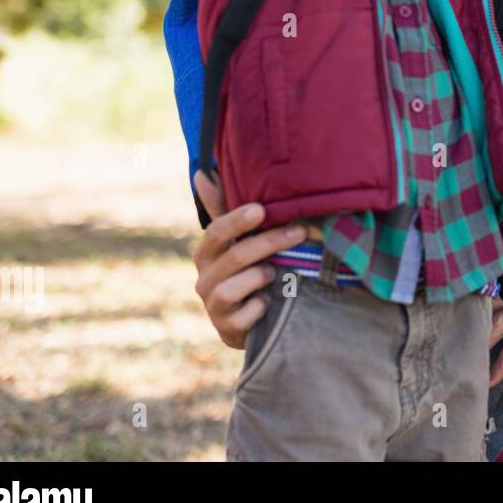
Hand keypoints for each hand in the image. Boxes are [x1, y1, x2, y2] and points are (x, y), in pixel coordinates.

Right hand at [191, 170, 307, 348]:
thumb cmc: (248, 270)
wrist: (253, 320)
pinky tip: (268, 303)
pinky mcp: (226, 330)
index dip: (237, 221)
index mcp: (206, 253)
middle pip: (235, 256)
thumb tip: (202, 172)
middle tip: (300, 232)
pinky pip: (244, 316)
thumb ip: (223, 209)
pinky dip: (259, 308)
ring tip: (277, 273)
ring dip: (262, 276)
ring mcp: (213, 307)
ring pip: (234, 287)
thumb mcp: (238, 240)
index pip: (216, 231)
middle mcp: (204, 279)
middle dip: (270, 242)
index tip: (261, 209)